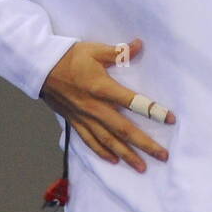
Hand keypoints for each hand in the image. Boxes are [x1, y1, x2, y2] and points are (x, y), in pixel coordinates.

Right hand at [39, 37, 174, 172]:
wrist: (40, 68)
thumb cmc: (70, 57)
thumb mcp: (95, 50)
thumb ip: (119, 51)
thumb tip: (140, 44)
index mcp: (103, 88)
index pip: (133, 103)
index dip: (153, 111)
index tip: (171, 119)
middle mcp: (95, 108)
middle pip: (124, 130)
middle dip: (145, 145)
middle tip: (163, 156)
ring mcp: (84, 118)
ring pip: (108, 141)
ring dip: (126, 155)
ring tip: (142, 168)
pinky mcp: (75, 122)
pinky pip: (90, 141)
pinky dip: (102, 152)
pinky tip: (114, 161)